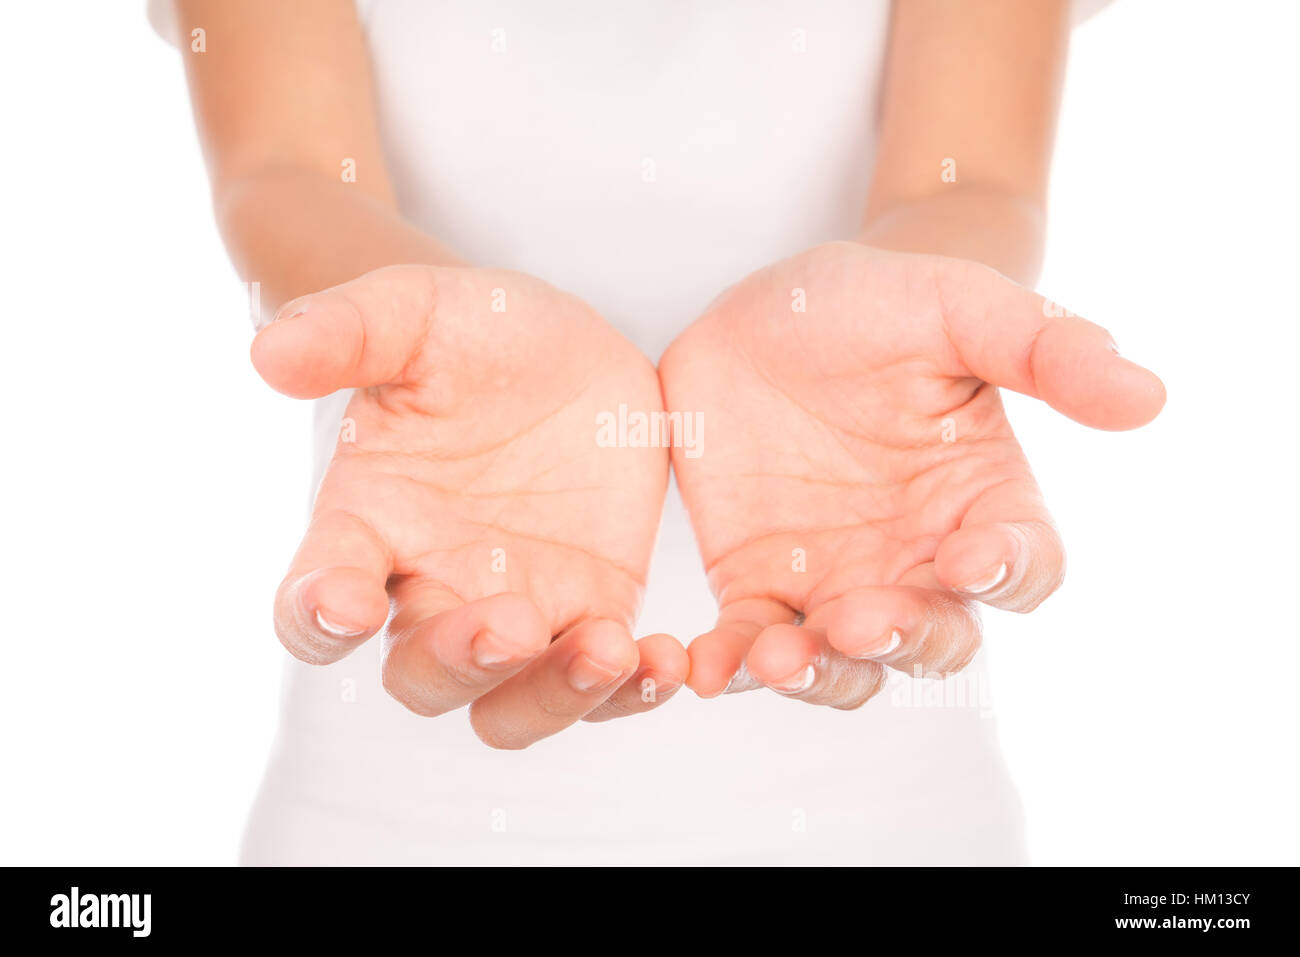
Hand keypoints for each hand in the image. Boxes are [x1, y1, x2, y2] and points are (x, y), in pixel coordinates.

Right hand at [252, 265, 686, 747]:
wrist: (566, 347)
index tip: (348, 602)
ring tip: (608, 648)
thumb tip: (265, 352)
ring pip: (511, 706)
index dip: (317, 616)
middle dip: (458, 666)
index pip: (313, 602)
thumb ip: (344, 329)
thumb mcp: (413, 311)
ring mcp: (517, 608)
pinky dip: (632, 688)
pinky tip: (667, 659)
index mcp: (368, 527)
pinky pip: (604, 680)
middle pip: (420, 678)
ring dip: (553, 697)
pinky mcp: (593, 608)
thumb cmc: (470, 330)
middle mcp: (432, 586)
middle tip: (510, 623)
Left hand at [660, 242, 1164, 706]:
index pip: (1024, 566)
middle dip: (905, 640)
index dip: (1007, 573)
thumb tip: (1149, 396)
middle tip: (861, 616)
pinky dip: (734, 667)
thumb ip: (1044, 347)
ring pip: (845, 663)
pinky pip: (752, 646)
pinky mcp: (758, 586)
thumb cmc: (878, 304)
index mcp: (983, 502)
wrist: (767, 310)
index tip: (968, 555)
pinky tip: (707, 667)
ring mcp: (836, 581)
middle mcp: (918, 558)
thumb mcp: (957, 305)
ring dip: (818, 675)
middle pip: (935, 638)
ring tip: (777, 658)